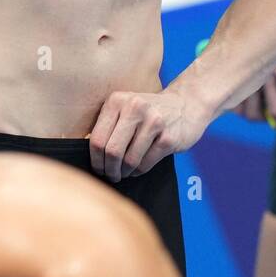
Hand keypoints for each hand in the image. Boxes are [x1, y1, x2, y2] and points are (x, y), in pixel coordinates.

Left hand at [89, 85, 207, 180]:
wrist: (187, 104)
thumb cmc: (149, 112)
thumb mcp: (126, 108)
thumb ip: (108, 126)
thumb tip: (88, 155)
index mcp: (118, 100)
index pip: (97, 139)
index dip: (95, 160)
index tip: (98, 168)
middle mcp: (135, 108)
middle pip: (111, 151)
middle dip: (109, 169)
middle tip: (111, 176)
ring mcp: (154, 122)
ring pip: (129, 160)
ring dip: (125, 172)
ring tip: (126, 171)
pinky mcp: (168, 137)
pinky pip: (145, 164)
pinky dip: (139, 171)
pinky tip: (139, 167)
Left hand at [234, 18, 275, 133]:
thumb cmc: (275, 19)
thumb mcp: (256, 39)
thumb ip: (252, 58)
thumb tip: (255, 74)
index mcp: (239, 67)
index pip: (236, 105)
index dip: (248, 115)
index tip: (262, 116)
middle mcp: (248, 72)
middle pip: (253, 114)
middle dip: (267, 122)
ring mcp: (267, 72)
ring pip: (275, 112)